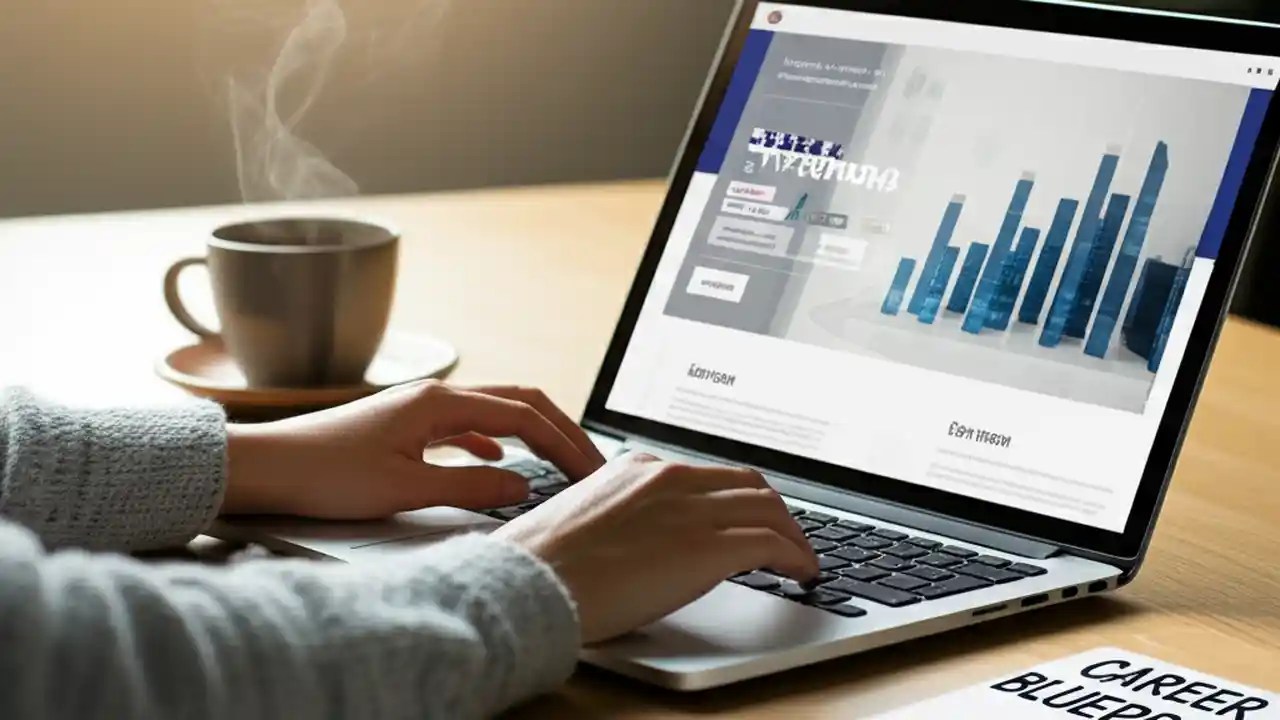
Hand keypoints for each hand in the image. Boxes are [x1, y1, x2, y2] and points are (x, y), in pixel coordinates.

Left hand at [221, 380, 605, 518]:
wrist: (267, 467)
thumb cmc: (326, 476)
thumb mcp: (406, 489)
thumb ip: (470, 489)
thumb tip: (523, 488)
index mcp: (441, 403)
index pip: (525, 415)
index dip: (566, 443)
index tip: (591, 472)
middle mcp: (436, 397)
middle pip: (518, 403)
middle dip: (559, 431)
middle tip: (589, 464)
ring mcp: (420, 409)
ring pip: (495, 412)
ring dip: (531, 436)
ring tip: (557, 464)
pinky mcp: (406, 426)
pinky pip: (467, 426)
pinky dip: (495, 442)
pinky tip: (499, 463)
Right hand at [493, 452, 818, 643]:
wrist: (533, 582)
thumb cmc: (543, 564)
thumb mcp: (584, 517)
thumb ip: (621, 514)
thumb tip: (641, 539)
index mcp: (639, 468)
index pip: (706, 474)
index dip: (735, 497)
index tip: (745, 515)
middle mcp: (670, 478)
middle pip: (747, 483)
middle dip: (773, 509)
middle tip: (784, 535)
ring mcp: (692, 508)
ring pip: (768, 508)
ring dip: (793, 534)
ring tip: (801, 557)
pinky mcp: (708, 546)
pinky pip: (772, 543)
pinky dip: (796, 556)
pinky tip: (802, 573)